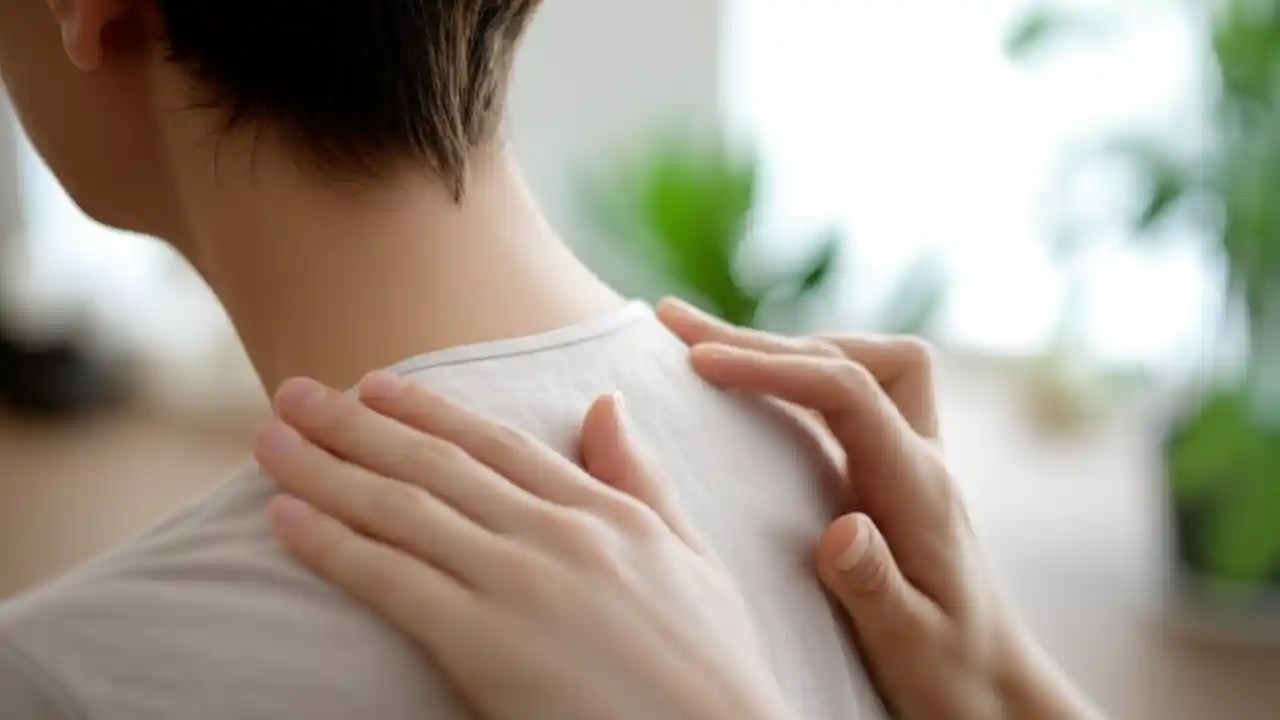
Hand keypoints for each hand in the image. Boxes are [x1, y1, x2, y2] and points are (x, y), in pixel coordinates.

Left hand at [253, 373, 794, 719]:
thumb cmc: (710, 663)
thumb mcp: (689, 555)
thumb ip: (640, 476)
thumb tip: (606, 401)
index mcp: (604, 510)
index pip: (495, 443)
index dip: (425, 409)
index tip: (373, 383)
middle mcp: (553, 532)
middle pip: (433, 463)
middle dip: (353, 423)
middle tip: (292, 389)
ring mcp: (516, 583)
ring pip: (401, 508)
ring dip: (325, 469)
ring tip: (269, 440)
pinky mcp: (481, 644)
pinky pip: (391, 579)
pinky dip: (332, 544)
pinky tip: (286, 520)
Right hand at [658, 297, 1099, 719]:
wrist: (993, 685)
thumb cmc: (952, 673)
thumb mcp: (912, 646)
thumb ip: (874, 588)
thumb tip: (840, 529)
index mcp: (919, 489)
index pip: (849, 393)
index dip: (774, 368)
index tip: (700, 362)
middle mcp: (915, 456)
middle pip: (845, 359)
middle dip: (759, 339)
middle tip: (673, 323)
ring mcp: (902, 457)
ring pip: (847, 365)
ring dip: (777, 347)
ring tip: (696, 340)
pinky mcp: (884, 470)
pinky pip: (837, 396)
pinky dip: (786, 378)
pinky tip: (744, 384)